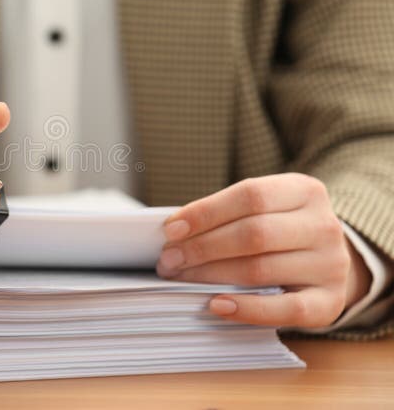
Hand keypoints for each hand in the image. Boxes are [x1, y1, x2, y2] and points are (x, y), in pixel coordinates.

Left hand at [156, 173, 371, 327]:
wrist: (326, 261)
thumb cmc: (280, 232)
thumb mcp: (263, 209)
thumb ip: (227, 214)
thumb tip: (174, 232)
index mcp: (306, 191)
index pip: (250, 195)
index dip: (206, 212)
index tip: (171, 229)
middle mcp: (324, 225)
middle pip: (254, 233)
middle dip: (202, 247)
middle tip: (169, 259)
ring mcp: (331, 265)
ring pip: (261, 269)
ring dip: (212, 275)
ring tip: (181, 278)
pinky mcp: (331, 302)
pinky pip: (285, 309)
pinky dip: (246, 308)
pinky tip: (217, 305)